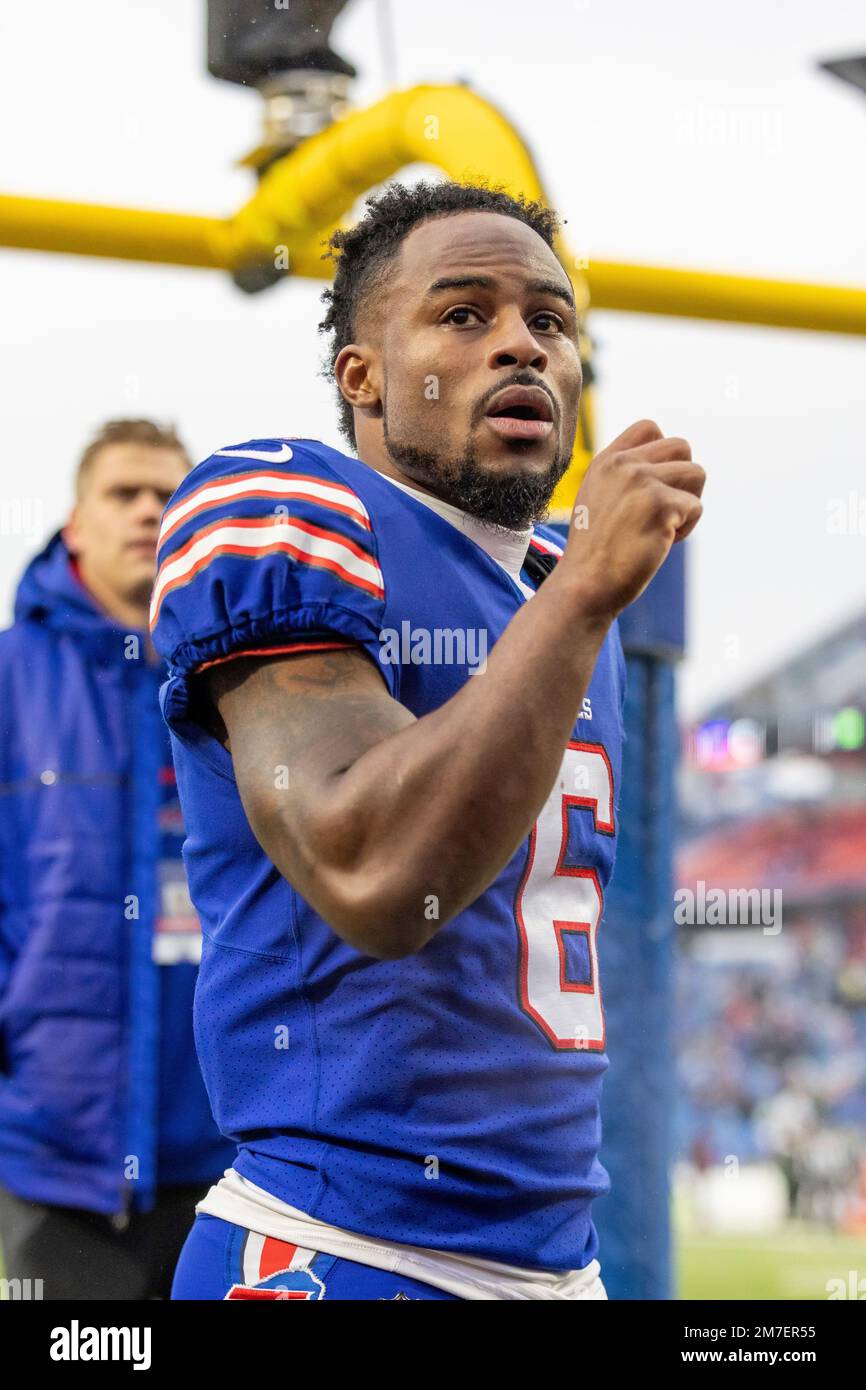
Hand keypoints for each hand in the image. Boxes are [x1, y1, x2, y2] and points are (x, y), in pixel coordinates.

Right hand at [561, 419, 704, 620]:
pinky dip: (685, 529)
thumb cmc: (594, 553)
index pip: (649, 427)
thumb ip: (624, 477)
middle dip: (682, 479)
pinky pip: (696, 507)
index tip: (653, 487)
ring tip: (664, 527)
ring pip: (697, 473)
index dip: (663, 455)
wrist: (583, 585)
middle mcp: (623, 465)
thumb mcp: (598, 499)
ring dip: (688, 503)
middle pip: (681, 446)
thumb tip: (669, 467)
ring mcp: (642, 482)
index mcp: (605, 461)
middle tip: (664, 510)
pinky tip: (661, 544)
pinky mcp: (661, 505)